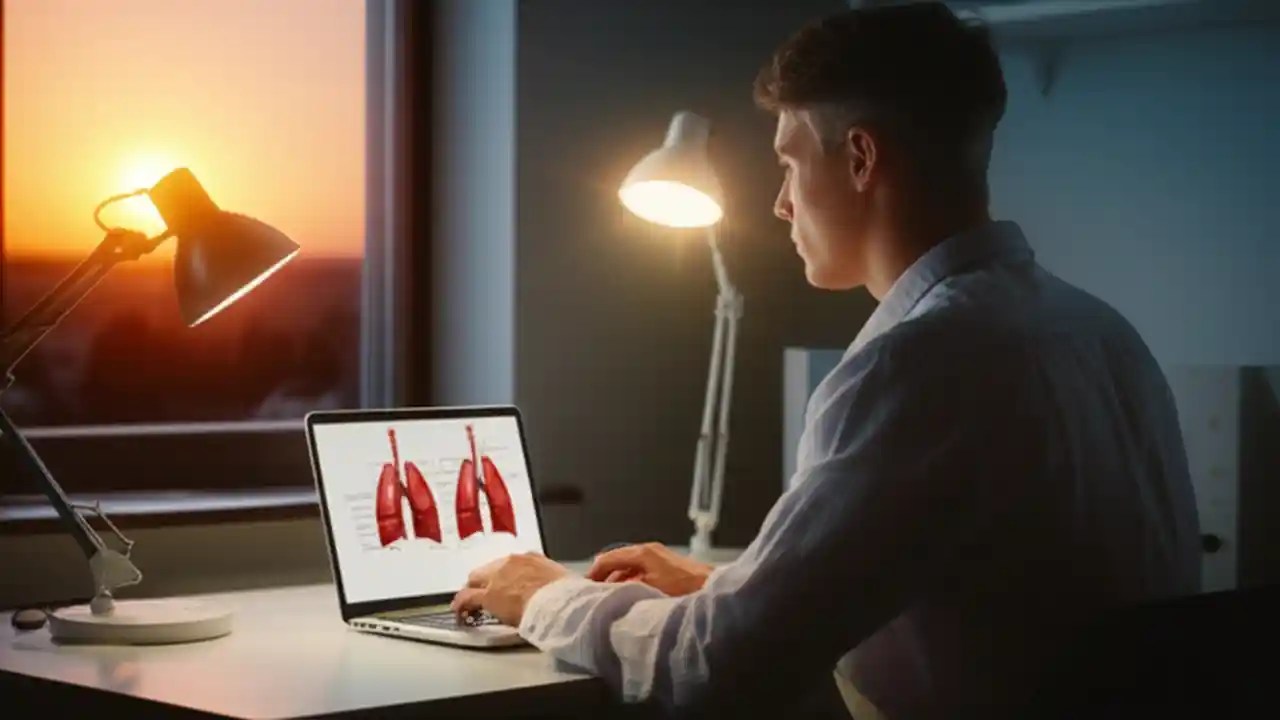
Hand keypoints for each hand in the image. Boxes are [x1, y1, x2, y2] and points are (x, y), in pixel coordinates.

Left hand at [450, 552, 569, 625]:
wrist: (558, 602)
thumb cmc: (567, 595)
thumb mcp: (566, 582)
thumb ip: (557, 585)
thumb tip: (567, 593)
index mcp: (531, 558)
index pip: (511, 564)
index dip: (505, 576)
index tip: (507, 585)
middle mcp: (511, 563)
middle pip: (489, 569)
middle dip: (485, 581)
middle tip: (483, 593)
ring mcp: (497, 578)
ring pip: (475, 581)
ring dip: (473, 591)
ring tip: (469, 604)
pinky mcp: (488, 596)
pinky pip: (467, 598)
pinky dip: (462, 605)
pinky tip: (460, 613)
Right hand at [586, 542, 712, 596]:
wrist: (714, 590)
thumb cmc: (684, 590)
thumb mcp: (648, 591)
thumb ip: (624, 589)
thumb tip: (605, 596)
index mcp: (642, 553)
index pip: (607, 559)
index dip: (593, 573)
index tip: (584, 589)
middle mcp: (648, 551)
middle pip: (617, 561)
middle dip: (603, 578)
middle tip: (593, 595)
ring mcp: (658, 558)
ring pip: (628, 568)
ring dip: (617, 582)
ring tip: (609, 599)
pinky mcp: (666, 567)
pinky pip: (640, 572)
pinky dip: (630, 582)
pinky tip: (630, 597)